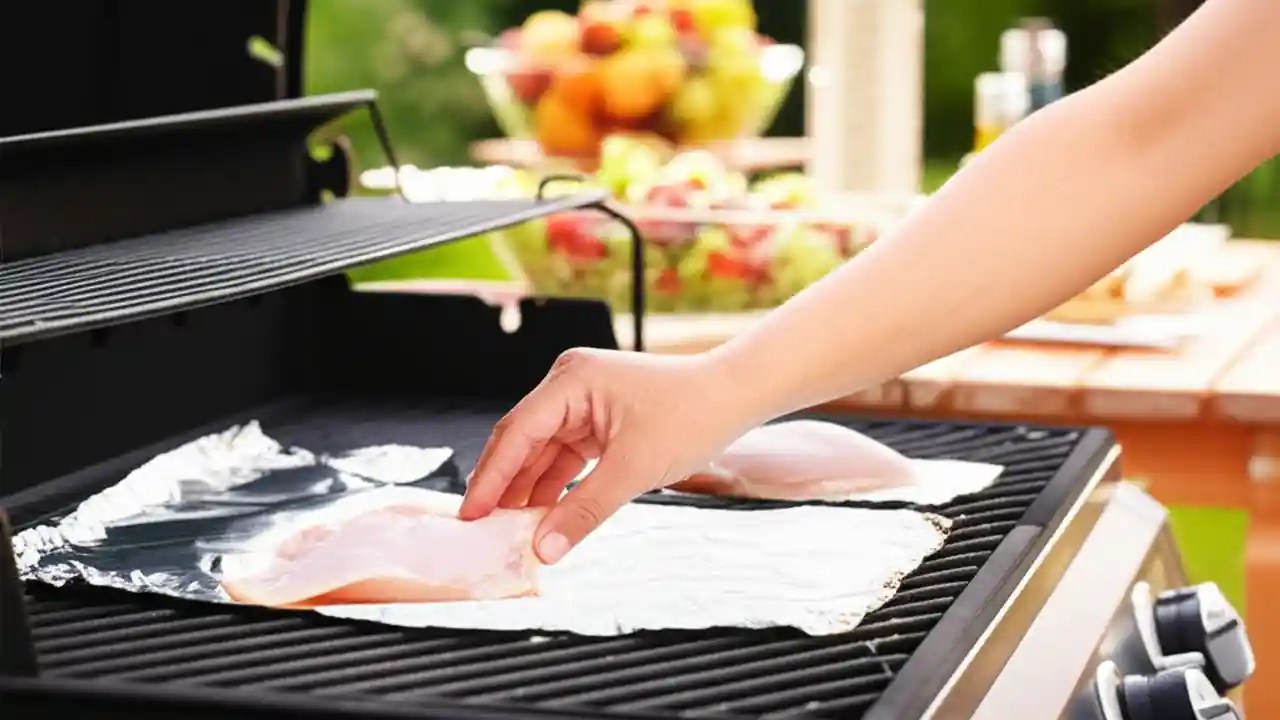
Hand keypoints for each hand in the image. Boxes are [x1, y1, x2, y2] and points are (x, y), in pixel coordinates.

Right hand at [458, 347, 754, 563]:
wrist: (734, 396)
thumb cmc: (692, 414)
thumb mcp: (634, 470)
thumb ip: (584, 511)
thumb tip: (544, 547)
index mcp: (571, 380)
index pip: (517, 432)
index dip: (491, 477)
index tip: (471, 515)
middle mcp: (569, 384)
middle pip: (522, 441)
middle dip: (503, 486)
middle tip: (481, 529)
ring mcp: (582, 402)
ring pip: (541, 453)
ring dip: (528, 490)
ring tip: (509, 532)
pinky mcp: (596, 420)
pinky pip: (564, 457)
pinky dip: (554, 486)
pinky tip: (541, 517)